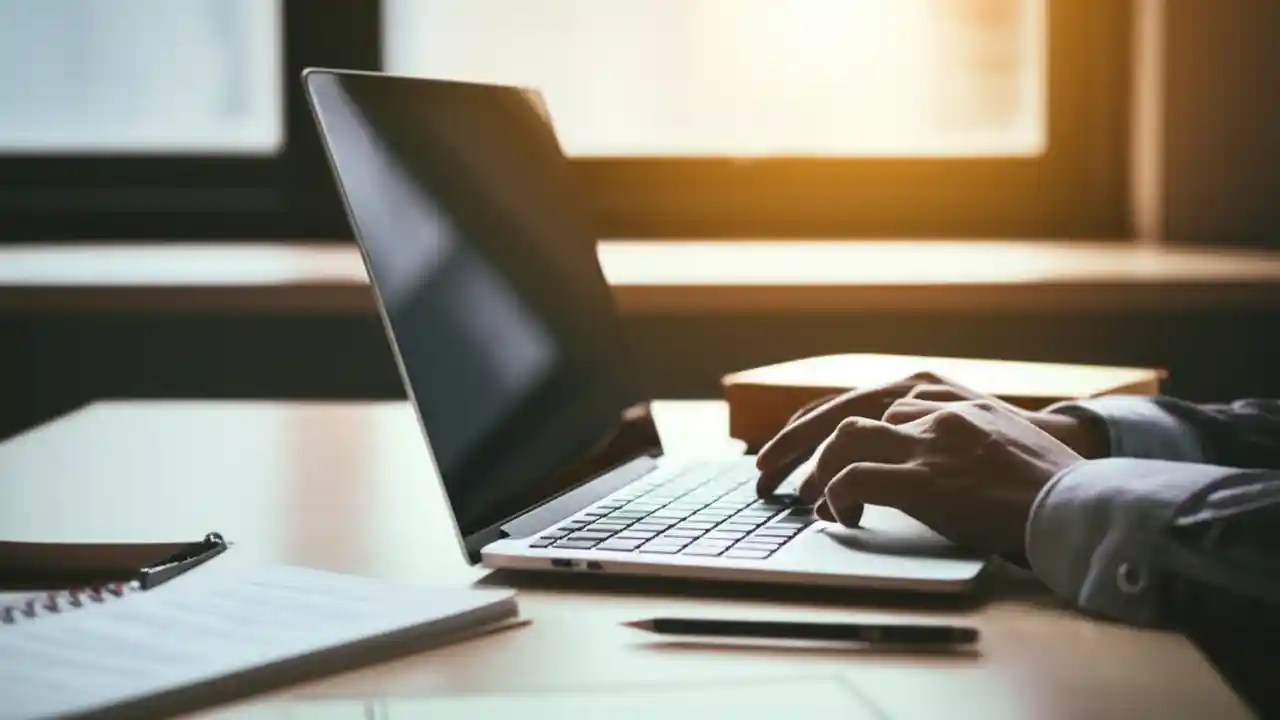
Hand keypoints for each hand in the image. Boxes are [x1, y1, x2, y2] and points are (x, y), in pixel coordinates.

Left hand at [755, 372, 1105, 496]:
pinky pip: (855, 481)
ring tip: (804, 500)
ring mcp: (928, 441)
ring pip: (842, 440)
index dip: (821, 423)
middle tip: (765, 472)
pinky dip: (836, 498)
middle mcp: (931, 407)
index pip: (863, 399)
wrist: (1081, 501)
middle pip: (841, 412)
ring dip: (815, 471)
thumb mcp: (996, 436)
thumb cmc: (1044, 480)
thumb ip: (954, 434)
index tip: (797, 444)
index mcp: (943, 394)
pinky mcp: (926, 479)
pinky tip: (838, 516)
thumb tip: (917, 457)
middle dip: (796, 442)